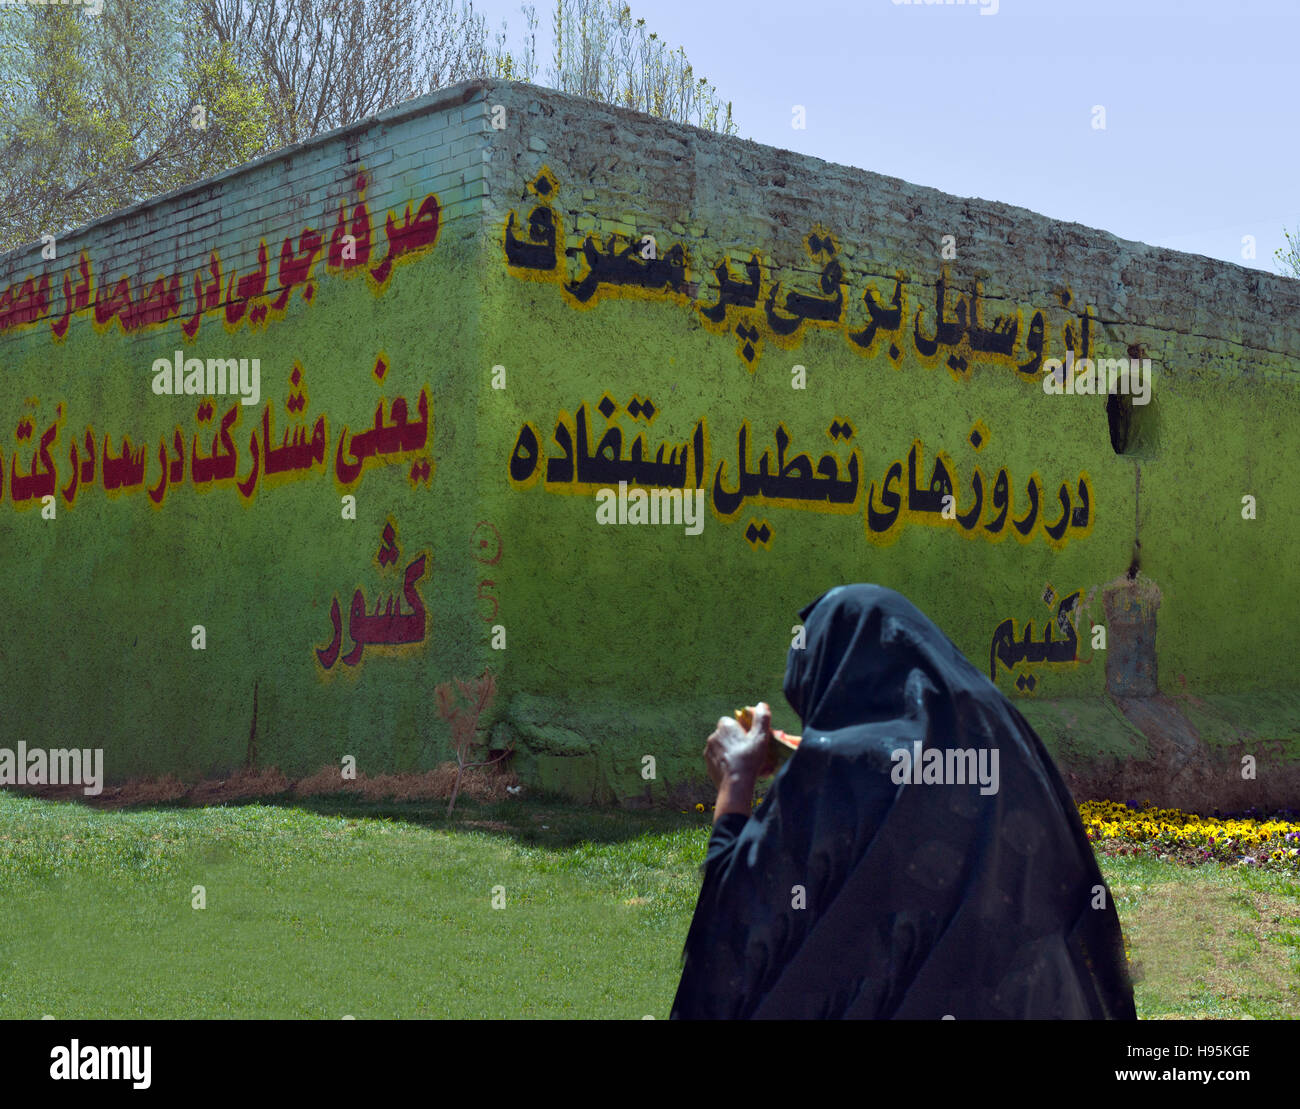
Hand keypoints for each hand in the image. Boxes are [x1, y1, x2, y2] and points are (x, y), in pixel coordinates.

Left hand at [705, 703, 774, 818]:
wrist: (735, 784)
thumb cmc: (749, 758)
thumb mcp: (760, 737)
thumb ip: (762, 718)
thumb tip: (762, 704)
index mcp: (725, 726)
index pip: (731, 721)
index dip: (741, 729)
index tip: (749, 738)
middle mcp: (713, 736)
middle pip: (726, 735)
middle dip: (735, 740)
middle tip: (747, 751)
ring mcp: (708, 751)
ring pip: (721, 747)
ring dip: (729, 752)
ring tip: (742, 763)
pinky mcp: (708, 765)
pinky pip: (718, 760)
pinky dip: (725, 763)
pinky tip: (735, 770)